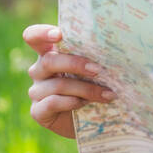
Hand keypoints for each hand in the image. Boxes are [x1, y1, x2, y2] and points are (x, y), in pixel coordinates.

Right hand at [23, 23, 112, 139]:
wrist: (92, 119)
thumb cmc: (95, 85)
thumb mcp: (95, 68)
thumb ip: (95, 55)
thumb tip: (118, 44)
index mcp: (50, 53)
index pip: (34, 37)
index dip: (42, 33)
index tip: (59, 35)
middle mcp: (40, 70)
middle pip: (49, 61)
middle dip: (76, 64)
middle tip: (99, 70)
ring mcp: (36, 91)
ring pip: (57, 84)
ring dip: (85, 89)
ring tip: (107, 94)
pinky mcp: (38, 111)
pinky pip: (52, 103)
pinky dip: (71, 102)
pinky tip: (85, 104)